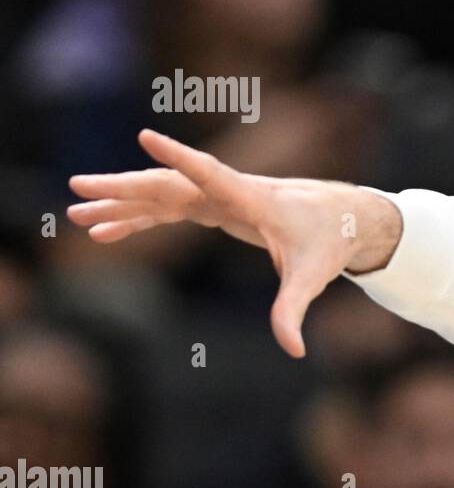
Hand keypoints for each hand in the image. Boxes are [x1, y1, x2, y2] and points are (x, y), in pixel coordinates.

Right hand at [67, 129, 400, 357]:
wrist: (343, 219)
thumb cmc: (328, 242)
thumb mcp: (312, 278)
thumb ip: (294, 311)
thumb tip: (294, 350)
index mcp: (253, 199)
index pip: (211, 174)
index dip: (181, 158)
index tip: (147, 136)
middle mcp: (231, 191)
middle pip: (169, 184)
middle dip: (123, 186)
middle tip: (76, 188)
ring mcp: (220, 197)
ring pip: (162, 194)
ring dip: (120, 203)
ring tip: (76, 215)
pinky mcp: (217, 206)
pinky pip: (169, 208)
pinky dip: (138, 218)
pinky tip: (106, 231)